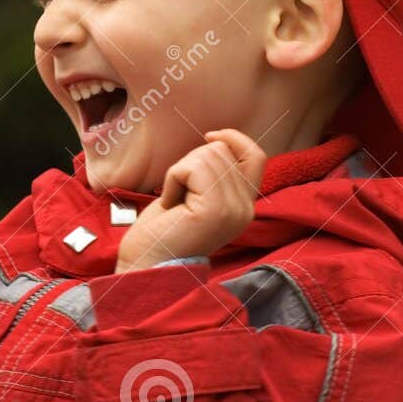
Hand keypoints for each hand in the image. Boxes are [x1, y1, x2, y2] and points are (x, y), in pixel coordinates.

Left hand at [115, 129, 265, 273]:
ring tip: (175, 202)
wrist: (146, 265)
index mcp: (243, 205)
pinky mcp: (215, 209)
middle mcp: (245, 208)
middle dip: (190, 163)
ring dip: (180, 172)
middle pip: (222, 150)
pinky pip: (192, 168)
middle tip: (178, 196)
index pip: (256, 156)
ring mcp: (232, 209)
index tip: (210, 136)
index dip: (234, 139)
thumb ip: (215, 174)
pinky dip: (173, 179)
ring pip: (207, 155)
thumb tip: (217, 141)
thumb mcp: (195, 196)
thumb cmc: (161, 232)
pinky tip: (169, 204)